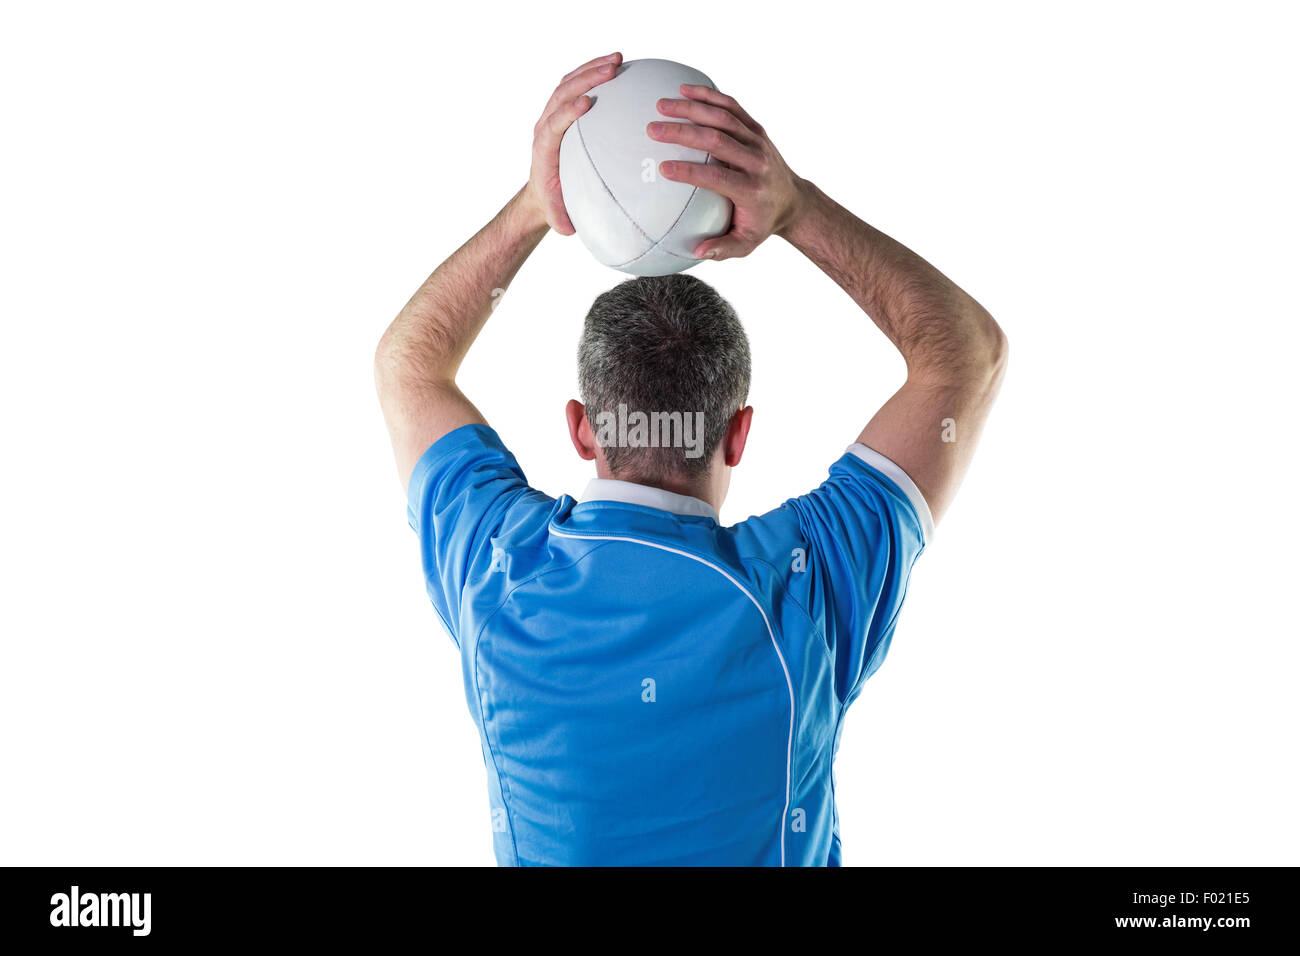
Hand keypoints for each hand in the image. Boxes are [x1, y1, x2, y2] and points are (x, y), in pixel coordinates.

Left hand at [524, 52, 622, 234]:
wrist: (542, 191)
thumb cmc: (555, 203)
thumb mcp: (557, 216)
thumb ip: (561, 221)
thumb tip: (571, 229)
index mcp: (544, 150)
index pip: (553, 125)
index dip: (567, 112)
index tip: (586, 103)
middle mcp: (545, 126)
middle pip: (562, 93)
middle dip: (586, 79)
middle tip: (612, 69)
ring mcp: (552, 115)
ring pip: (569, 83)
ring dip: (592, 68)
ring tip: (618, 59)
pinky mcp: (563, 110)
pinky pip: (576, 84)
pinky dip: (592, 71)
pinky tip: (616, 65)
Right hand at [648, 85, 803, 260]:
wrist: (792, 200)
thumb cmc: (761, 224)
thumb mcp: (746, 243)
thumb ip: (723, 249)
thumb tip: (697, 253)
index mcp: (750, 189)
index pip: (717, 176)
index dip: (690, 171)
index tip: (663, 168)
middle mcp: (756, 161)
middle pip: (717, 140)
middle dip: (683, 132)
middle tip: (653, 128)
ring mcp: (757, 140)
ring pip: (724, 117)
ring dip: (691, 108)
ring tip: (661, 104)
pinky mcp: (756, 128)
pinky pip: (732, 107)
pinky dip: (709, 95)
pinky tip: (683, 89)